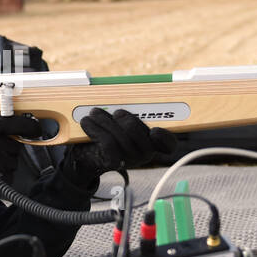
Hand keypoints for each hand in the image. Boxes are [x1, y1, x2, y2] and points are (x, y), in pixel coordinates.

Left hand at [60, 108, 176, 188]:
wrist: (88, 153)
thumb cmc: (109, 132)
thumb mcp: (120, 120)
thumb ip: (128, 110)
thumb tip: (124, 93)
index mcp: (152, 141)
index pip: (168, 144)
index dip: (165, 138)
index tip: (154, 131)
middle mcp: (144, 152)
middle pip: (140, 133)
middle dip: (126, 119)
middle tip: (116, 113)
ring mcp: (129, 159)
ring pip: (121, 137)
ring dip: (105, 121)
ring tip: (95, 113)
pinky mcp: (113, 162)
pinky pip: (107, 143)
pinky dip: (95, 129)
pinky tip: (88, 122)